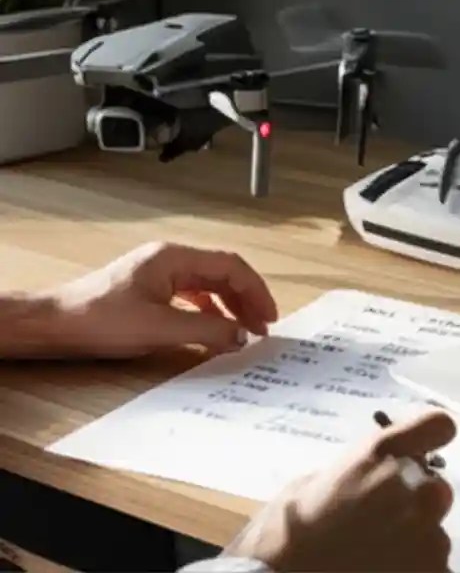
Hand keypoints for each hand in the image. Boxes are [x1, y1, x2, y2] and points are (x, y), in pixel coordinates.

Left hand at [42, 241, 278, 358]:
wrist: (55, 324)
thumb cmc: (100, 319)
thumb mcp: (161, 328)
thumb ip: (207, 330)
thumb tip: (242, 336)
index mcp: (174, 258)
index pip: (231, 267)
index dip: (256, 291)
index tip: (268, 317)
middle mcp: (170, 259)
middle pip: (222, 274)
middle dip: (246, 300)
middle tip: (262, 327)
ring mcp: (159, 273)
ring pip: (209, 285)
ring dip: (230, 306)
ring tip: (244, 330)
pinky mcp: (150, 289)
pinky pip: (192, 295)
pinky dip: (209, 311)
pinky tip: (214, 328)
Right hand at [224, 409, 455, 571]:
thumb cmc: (279, 540)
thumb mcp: (307, 488)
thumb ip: (353, 474)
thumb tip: (370, 478)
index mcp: (380, 455)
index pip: (436, 425)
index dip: (431, 439)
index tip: (421, 454)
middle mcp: (412, 488)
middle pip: (435, 490)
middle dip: (414, 507)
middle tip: (377, 530)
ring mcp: (429, 534)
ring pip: (434, 536)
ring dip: (411, 546)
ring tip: (369, 560)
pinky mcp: (436, 571)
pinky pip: (434, 568)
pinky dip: (414, 572)